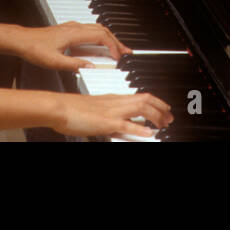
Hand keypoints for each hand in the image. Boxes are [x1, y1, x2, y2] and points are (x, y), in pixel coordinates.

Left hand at [14, 22, 129, 71]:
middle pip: (103, 31)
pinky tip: (100, 45)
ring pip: (98, 29)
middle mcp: (75, 27)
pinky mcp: (70, 29)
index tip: (118, 56)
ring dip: (110, 38)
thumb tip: (90, 66)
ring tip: (117, 49)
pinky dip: (101, 37)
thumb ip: (73, 64)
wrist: (21, 40)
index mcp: (74, 34)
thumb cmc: (34, 48)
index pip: (100, 37)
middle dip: (117, 41)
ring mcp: (73, 27)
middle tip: (126, 52)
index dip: (112, 46)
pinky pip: (91, 30)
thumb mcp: (54, 62)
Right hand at [54, 92, 172, 138]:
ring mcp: (112, 111)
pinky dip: (139, 128)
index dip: (156, 101)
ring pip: (141, 109)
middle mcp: (116, 102)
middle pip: (146, 100)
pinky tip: (148, 133)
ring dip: (156, 116)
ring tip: (164, 124)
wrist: (59, 107)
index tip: (165, 108)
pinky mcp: (106, 122)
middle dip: (161, 108)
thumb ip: (111, 116)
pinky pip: (126, 124)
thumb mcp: (97, 110)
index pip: (141, 96)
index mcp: (114, 98)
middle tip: (170, 117)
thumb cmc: (73, 109)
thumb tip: (123, 125)